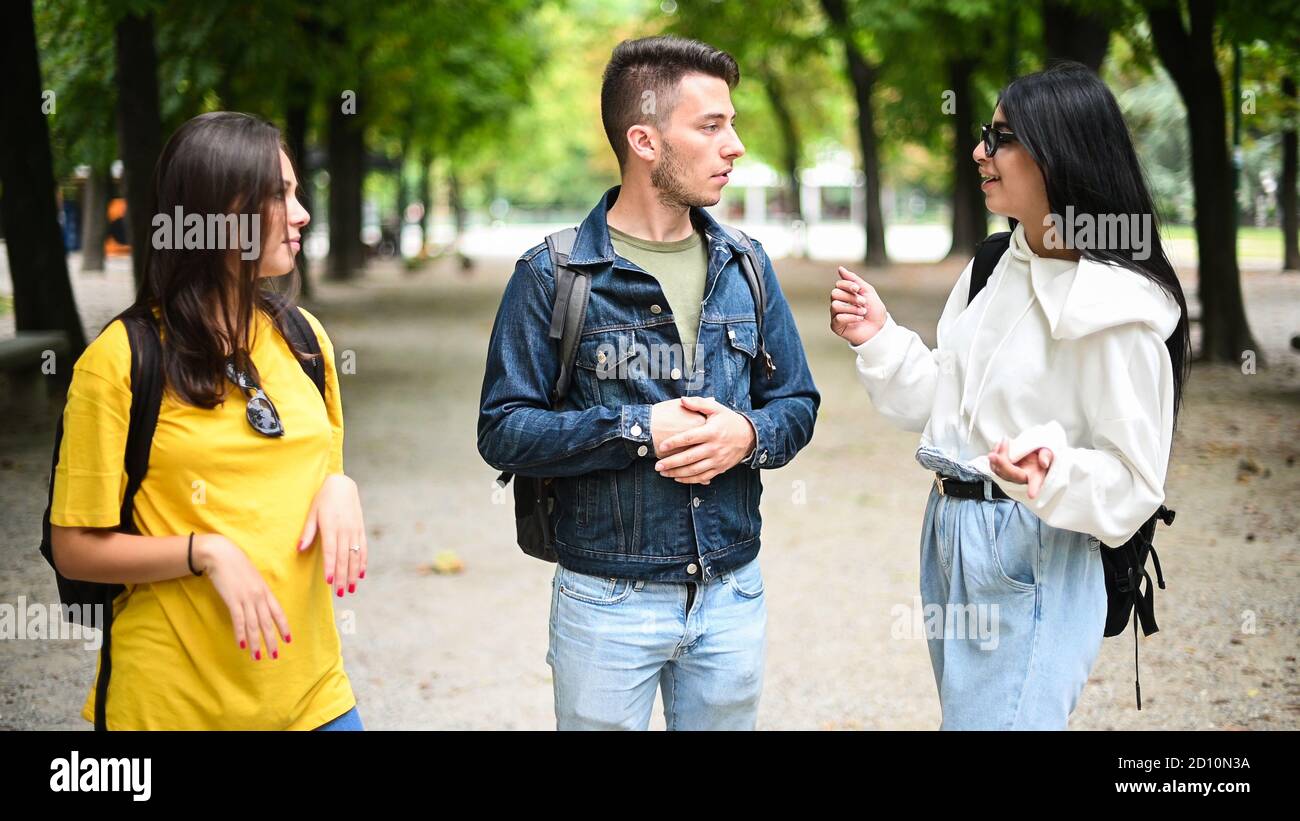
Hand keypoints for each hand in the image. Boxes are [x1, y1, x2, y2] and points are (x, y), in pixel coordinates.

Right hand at [193, 534, 290, 661]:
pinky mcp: (233, 600)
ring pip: (254, 625)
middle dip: (271, 641)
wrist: (221, 555)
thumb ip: (258, 592)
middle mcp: (259, 596)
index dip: (284, 627)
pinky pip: (239, 620)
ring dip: (256, 642)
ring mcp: (246, 598)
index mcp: (266, 591)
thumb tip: (261, 606)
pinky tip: (242, 645)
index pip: (278, 613)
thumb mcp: (253, 579)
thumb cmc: (237, 566)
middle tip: (274, 656)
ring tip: (258, 657)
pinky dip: (241, 634)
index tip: (288, 640)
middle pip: (267, 623)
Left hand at [297, 473, 367, 597]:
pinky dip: (363, 562)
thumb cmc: (324, 499)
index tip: (328, 581)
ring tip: (351, 588)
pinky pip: (363, 548)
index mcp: (330, 526)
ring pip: (355, 555)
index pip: (330, 551)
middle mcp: (345, 530)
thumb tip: (299, 549)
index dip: (330, 566)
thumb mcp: (312, 512)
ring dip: (353, 573)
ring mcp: (354, 530)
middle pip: (344, 557)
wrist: (343, 485)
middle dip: (342, 576)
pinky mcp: (360, 529)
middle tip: (340, 593)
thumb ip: (307, 532)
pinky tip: (361, 573)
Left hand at [653, 396, 756, 484]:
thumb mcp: (716, 408)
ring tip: (663, 473)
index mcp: (711, 432)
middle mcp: (714, 448)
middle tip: (657, 465)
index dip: (674, 442)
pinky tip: (677, 478)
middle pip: (689, 458)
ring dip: (677, 473)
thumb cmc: (729, 421)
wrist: (749, 436)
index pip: (689, 438)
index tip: (661, 446)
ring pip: (694, 470)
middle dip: (672, 463)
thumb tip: (682, 400)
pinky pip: (702, 477)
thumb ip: (698, 403)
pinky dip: (689, 480)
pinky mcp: (720, 469)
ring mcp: (717, 460)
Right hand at [830, 266, 886, 345]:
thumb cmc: (874, 310)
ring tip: (863, 312)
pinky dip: (851, 317)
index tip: (858, 289)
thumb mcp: (867, 291)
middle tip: (863, 303)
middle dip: (850, 297)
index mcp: (845, 294)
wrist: (880, 329)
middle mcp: (838, 303)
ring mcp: (835, 315)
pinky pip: (838, 318)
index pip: (838, 285)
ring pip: (835, 305)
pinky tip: (859, 319)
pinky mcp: (836, 326)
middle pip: (834, 294)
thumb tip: (840, 268)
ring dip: (852, 308)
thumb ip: (854, 279)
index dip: (847, 285)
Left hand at [987, 438, 1053, 499]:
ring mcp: (1010, 476)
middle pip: (1010, 475)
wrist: (1031, 452)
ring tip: (1004, 441)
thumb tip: (1043, 463)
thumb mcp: (1047, 452)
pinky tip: (998, 446)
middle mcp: (1022, 478)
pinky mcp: (1002, 472)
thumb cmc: (1040, 454)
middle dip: (1001, 464)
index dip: (1033, 489)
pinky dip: (994, 455)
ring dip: (997, 456)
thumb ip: (1046, 456)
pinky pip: (994, 467)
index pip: (1035, 483)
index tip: (1032, 495)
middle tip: (993, 454)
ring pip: (999, 471)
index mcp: (1036, 476)